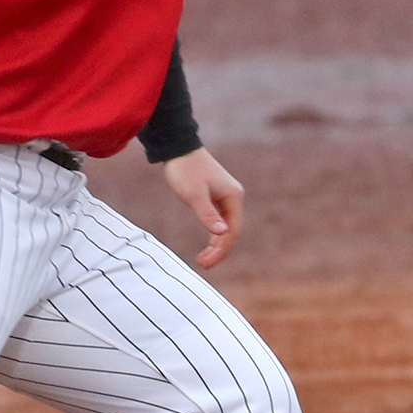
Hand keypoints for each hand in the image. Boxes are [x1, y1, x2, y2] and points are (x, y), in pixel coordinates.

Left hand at [162, 148, 243, 268]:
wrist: (178, 148)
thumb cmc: (185, 169)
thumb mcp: (194, 193)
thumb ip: (207, 213)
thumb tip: (221, 233)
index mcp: (233, 197)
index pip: (232, 231)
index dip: (221, 250)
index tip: (206, 263)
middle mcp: (233, 197)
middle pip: (231, 231)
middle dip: (219, 250)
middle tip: (204, 264)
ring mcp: (226, 197)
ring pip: (226, 227)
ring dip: (217, 244)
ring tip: (204, 259)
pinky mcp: (216, 196)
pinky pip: (220, 220)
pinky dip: (214, 234)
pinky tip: (207, 244)